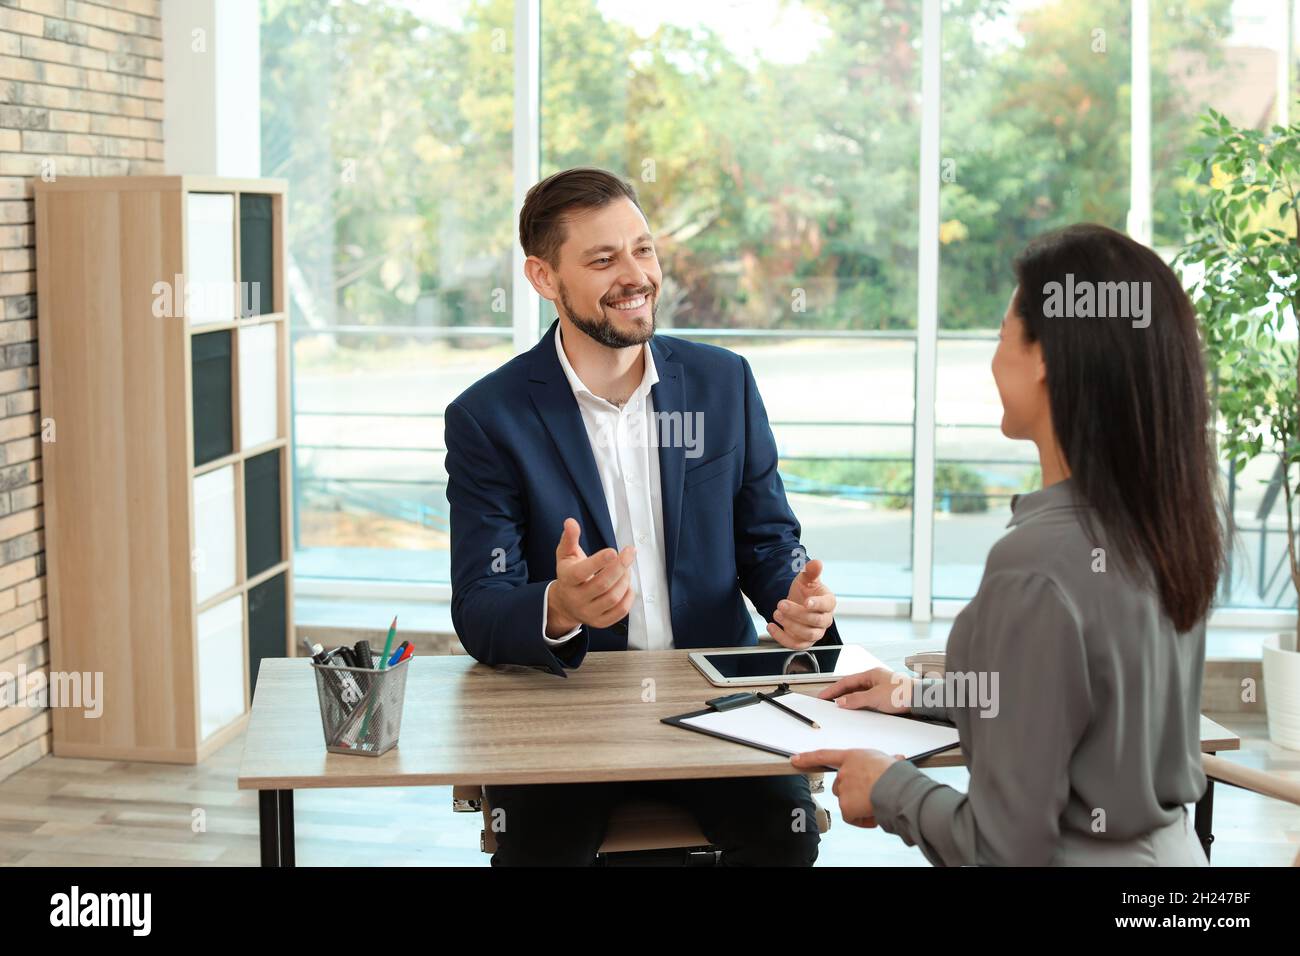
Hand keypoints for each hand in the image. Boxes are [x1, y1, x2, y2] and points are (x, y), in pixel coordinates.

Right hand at [547, 518, 636, 636]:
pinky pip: (620, 611)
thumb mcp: (565, 555)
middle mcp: (576, 598)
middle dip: (620, 566)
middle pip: (602, 584)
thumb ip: (569, 538)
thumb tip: (571, 522)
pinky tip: (628, 584)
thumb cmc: (569, 575)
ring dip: (625, 580)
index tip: (614, 551)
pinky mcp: (600, 622)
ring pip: (613, 598)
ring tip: (627, 568)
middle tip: (629, 552)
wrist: (565, 604)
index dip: (598, 562)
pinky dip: (629, 596)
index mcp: (567, 580)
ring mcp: (588, 612)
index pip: (581, 573)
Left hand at [767, 558, 836, 649]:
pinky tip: (771, 626)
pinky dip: (782, 638)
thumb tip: (816, 562)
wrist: (796, 603)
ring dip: (791, 625)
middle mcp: (825, 620)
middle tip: (781, 604)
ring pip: (808, 635)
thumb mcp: (806, 579)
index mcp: (828, 603)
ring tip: (776, 613)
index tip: (806, 601)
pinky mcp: (803, 642)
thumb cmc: (804, 591)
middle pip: (815, 621)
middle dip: (797, 613)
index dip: (817, 604)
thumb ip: (811, 571)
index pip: (827, 605)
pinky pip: (795, 645)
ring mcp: (815, 632)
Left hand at [790, 748, 901, 827]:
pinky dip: (862, 820)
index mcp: (852, 757)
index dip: (808, 758)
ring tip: (877, 803)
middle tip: (871, 795)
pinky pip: (852, 817)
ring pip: (847, 803)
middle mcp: (843, 772)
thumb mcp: (890, 760)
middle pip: (839, 786)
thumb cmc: (897, 774)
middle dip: (852, 793)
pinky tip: (874, 815)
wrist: (897, 788)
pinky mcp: (846, 805)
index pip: (824, 755)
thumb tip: (896, 759)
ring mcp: (843, 788)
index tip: (795, 759)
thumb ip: (886, 760)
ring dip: (860, 807)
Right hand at [817, 666, 913, 714]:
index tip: (823, 696)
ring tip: (838, 706)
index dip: (833, 689)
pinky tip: (855, 708)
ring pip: (858, 692)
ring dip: (848, 699)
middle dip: (838, 694)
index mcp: (871, 674)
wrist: (920, 699)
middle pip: (851, 686)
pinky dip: (857, 703)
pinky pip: (866, 698)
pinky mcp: (884, 696)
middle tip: (827, 701)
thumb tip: (841, 701)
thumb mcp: (875, 697)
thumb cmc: (902, 693)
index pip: (846, 681)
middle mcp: (874, 679)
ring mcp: (879, 687)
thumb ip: (856, 699)